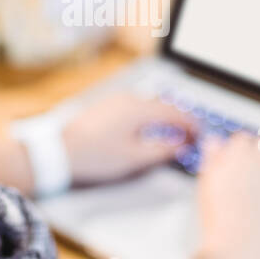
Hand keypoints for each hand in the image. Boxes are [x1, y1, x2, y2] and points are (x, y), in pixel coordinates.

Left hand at [60, 92, 196, 186]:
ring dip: (162, 118)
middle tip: (188, 137)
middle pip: (164, 106)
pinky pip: (135, 107)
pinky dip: (147, 117)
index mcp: (140, 110)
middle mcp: (129, 99)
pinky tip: (146, 130)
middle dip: (178, 121)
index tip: (199, 136)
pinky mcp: (106, 106)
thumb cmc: (95, 156)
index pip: (176, 113)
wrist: (60, 152)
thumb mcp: (135, 159)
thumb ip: (163, 151)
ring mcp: (116, 100)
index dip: (191, 125)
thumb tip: (180, 145)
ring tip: (169, 135)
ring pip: (149, 106)